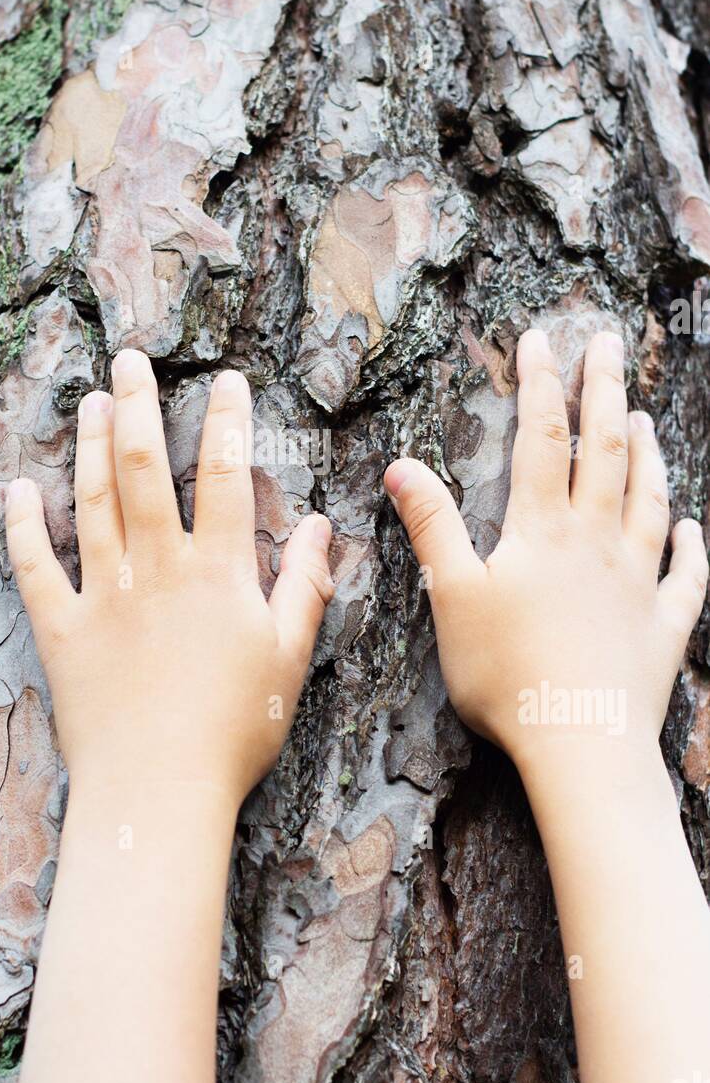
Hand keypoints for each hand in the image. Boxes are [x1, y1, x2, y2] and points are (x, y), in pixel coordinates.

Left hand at [5, 351, 332, 811]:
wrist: (159, 791)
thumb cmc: (236, 731)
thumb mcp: (289, 658)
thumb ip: (305, 586)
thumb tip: (324, 526)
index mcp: (217, 573)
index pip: (226, 477)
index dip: (227, 421)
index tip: (226, 380)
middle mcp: (157, 568)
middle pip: (146, 469)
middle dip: (139, 406)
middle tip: (129, 360)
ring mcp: (103, 595)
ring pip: (93, 502)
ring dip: (91, 446)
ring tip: (90, 402)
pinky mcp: (62, 629)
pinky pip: (35, 567)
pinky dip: (23, 525)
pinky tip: (18, 488)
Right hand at [384, 328, 707, 768]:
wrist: (579, 742)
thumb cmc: (505, 674)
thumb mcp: (451, 596)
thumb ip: (432, 526)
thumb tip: (401, 465)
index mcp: (543, 531)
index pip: (542, 439)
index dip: (540, 385)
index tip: (541, 339)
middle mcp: (598, 542)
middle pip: (605, 450)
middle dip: (604, 391)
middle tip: (607, 343)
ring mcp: (639, 581)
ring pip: (649, 500)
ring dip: (648, 454)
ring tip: (645, 417)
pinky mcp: (664, 625)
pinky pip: (687, 576)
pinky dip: (692, 547)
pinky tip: (692, 527)